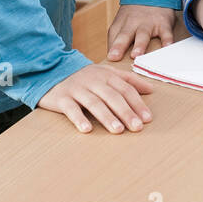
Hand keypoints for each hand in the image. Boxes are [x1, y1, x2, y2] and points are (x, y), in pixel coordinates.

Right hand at [37, 64, 153, 133]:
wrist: (51, 70)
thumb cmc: (84, 77)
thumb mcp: (106, 73)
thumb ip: (128, 80)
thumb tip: (151, 89)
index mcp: (106, 75)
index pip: (125, 89)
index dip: (137, 103)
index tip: (147, 118)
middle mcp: (93, 81)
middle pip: (112, 96)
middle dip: (126, 112)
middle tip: (137, 127)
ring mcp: (77, 89)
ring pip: (94, 103)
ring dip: (106, 117)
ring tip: (117, 130)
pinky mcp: (61, 98)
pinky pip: (70, 109)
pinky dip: (79, 119)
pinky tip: (87, 129)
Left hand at [107, 3, 177, 59]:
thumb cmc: (135, 14)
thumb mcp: (122, 22)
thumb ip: (117, 39)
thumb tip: (111, 60)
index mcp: (121, 25)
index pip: (113, 37)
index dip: (111, 49)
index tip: (109, 59)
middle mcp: (133, 24)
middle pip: (125, 35)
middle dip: (119, 46)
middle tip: (115, 56)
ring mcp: (148, 23)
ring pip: (143, 34)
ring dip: (139, 45)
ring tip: (136, 55)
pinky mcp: (163, 23)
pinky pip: (165, 33)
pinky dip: (167, 40)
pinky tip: (167, 47)